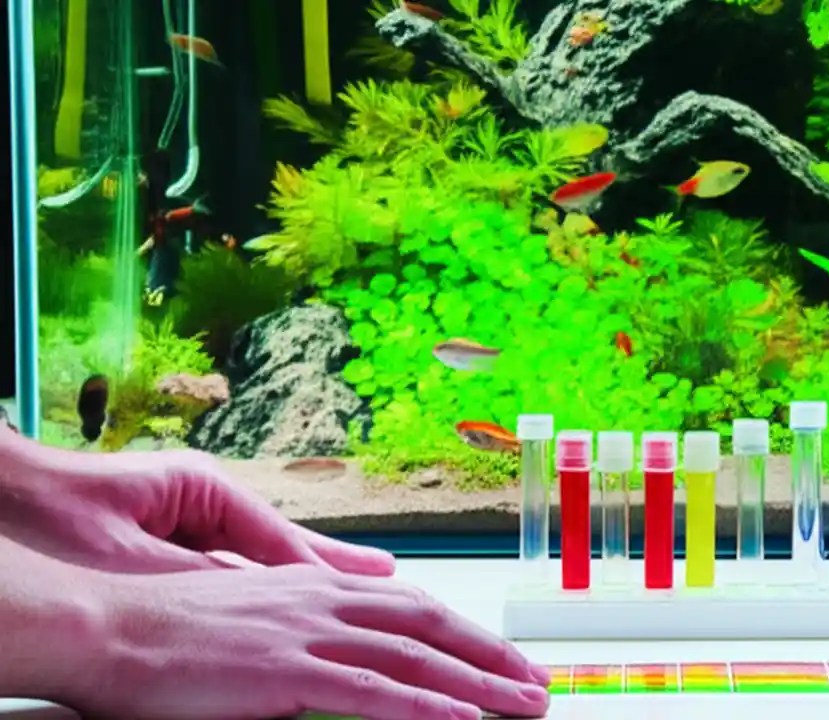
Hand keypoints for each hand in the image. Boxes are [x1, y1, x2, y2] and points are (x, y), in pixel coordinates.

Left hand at [0, 428, 394, 574]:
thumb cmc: (49, 516)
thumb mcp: (134, 557)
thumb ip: (203, 580)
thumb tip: (268, 601)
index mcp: (201, 490)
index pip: (280, 540)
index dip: (329, 570)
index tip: (377, 587)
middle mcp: (203, 500)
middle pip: (284, 543)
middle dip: (337, 567)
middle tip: (390, 578)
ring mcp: (186, 518)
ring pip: (261, 557)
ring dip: (306, 578)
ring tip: (362, 586)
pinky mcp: (167, 536)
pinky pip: (229, 567)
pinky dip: (262, 586)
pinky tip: (289, 599)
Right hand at [0, 540, 550, 719]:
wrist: (109, 628)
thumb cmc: (168, 627)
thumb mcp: (252, 613)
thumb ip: (302, 624)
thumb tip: (336, 644)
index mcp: (316, 586)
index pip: (410, 607)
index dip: (463, 630)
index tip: (499, 653)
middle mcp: (324, 601)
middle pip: (430, 626)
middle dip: (490, 655)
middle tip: (535, 682)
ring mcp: (309, 635)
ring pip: (415, 659)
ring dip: (477, 685)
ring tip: (522, 705)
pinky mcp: (287, 673)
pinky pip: (372, 693)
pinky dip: (424, 708)